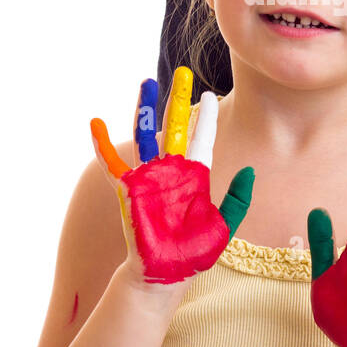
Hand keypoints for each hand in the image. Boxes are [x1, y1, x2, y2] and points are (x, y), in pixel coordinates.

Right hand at [90, 66, 252, 286]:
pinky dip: (102, 144)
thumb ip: (237, 199)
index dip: (206, 117)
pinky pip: (113, 163)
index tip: (210, 95)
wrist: (166, 274)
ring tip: (146, 82)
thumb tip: (250, 171)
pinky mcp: (129, 190)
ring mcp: (148, 178)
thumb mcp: (224, 225)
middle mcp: (171, 171)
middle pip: (175, 126)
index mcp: (194, 177)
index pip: (202, 138)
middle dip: (178, 99)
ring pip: (146, 135)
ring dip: (145, 109)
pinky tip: (95, 123)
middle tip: (182, 72)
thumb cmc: (194, 254)